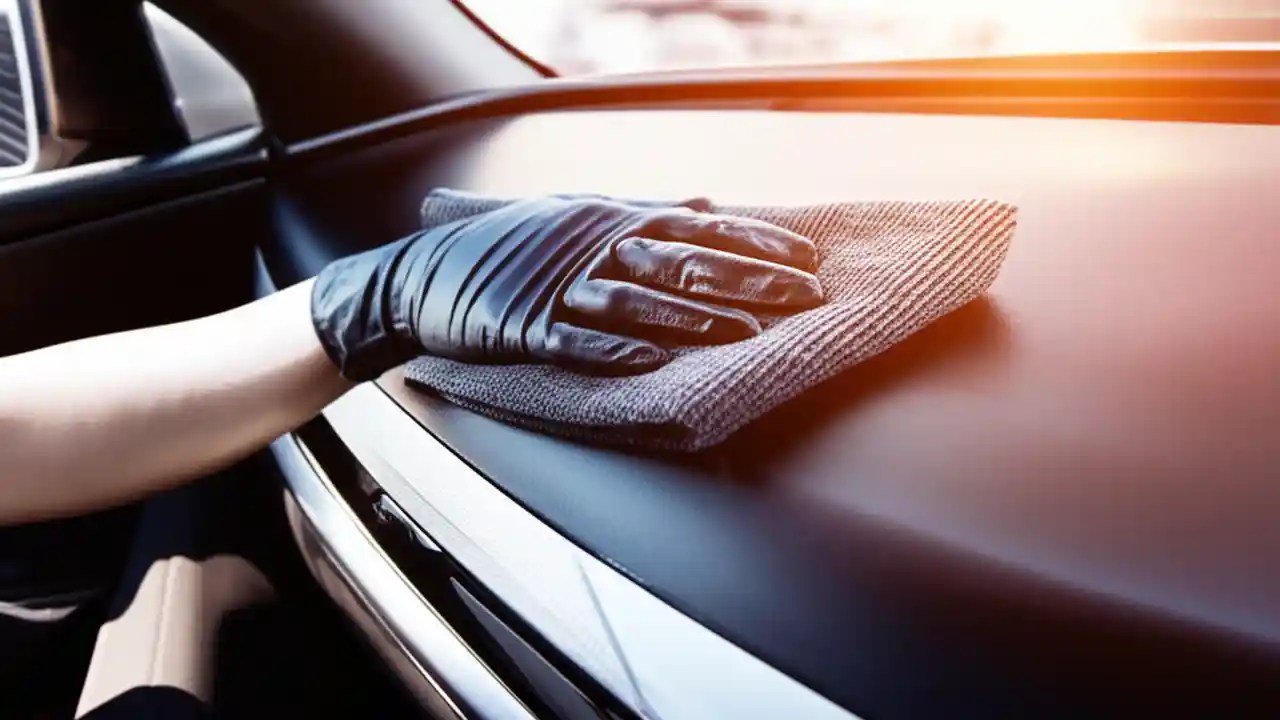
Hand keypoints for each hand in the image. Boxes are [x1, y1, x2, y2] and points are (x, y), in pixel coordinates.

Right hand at [311, 196, 821, 380]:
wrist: (424, 271)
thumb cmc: (509, 246)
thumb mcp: (578, 213)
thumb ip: (642, 210)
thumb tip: (704, 203)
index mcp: (610, 219)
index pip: (697, 227)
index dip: (754, 240)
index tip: (806, 257)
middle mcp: (593, 246)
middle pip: (682, 261)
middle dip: (748, 278)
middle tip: (805, 296)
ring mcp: (557, 286)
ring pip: (635, 301)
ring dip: (693, 319)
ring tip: (745, 336)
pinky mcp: (521, 326)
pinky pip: (571, 341)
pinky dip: (609, 351)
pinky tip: (649, 364)